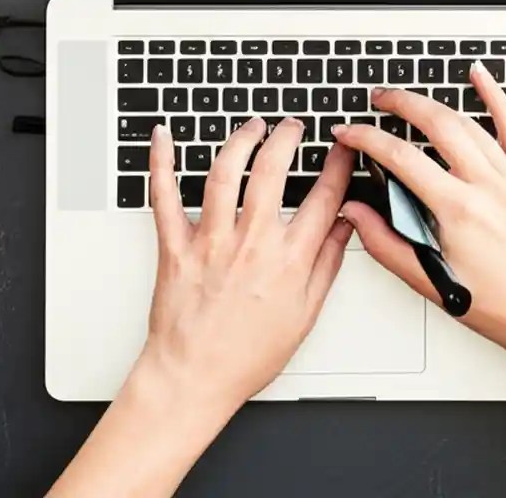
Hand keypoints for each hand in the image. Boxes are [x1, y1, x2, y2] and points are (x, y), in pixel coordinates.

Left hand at [132, 116, 355, 411]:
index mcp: (288, 261)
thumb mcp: (305, 314)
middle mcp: (250, 244)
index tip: (341, 148)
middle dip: (286, 138)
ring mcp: (210, 242)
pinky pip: (163, 196)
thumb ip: (327, 265)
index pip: (324, 199)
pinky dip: (160, 162)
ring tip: (252, 126)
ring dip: (240, 140)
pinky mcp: (175, 247)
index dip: (337, 165)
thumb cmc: (245, 356)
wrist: (193, 378)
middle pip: (273, 171)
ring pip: (224, 173)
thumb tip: (344, 229)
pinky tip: (164, 137)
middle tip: (292, 127)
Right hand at [332, 62, 505, 360]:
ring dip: (435, 103)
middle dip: (400, 105)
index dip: (367, 139)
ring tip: (410, 99)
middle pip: (437, 125)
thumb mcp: (431, 283)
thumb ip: (387, 244)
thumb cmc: (500, 306)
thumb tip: (356, 214)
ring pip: (470, 124)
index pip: (401, 159)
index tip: (349, 133)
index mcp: (459, 212)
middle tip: (378, 101)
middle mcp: (488, 188)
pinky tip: (480, 77)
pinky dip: (497, 98)